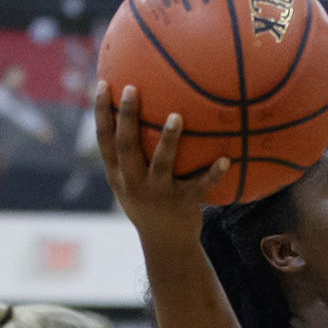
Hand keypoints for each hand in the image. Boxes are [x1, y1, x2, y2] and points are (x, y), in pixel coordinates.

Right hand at [96, 82, 229, 232]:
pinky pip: (200, 185)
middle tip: (132, 89)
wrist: (165, 244)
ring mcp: (158, 193)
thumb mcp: (130, 182)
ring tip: (177, 116)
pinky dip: (213, 173)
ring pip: (161, 164)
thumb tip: (132, 110)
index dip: (101, 112)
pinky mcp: (183, 203)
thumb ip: (128, 154)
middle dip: (127, 116)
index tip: (102, 83)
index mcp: (118, 174)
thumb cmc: (148, 203)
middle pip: (126, 145)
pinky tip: (226, 159)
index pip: (104, 139)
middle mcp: (133, 182)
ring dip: (170, 140)